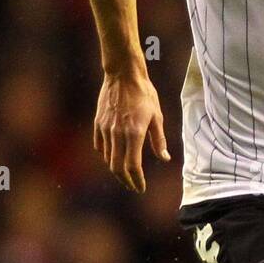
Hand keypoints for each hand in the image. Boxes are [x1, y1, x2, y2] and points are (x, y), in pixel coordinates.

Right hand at [93, 70, 169, 192]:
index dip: (137, 180)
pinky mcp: (98, 123)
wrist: (122, 74)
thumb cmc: (144, 93)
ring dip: (116, 169)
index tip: (141, 188)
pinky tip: (114, 156)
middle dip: (125, 181)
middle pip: (117, 168)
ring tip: (125, 173)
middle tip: (133, 186)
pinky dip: (107, 155)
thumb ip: (159, 139)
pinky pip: (100, 146)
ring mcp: (105, 129)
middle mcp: (117, 134)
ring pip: (108, 158)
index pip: (133, 166)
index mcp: (134, 133)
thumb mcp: (156, 116)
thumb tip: (164, 158)